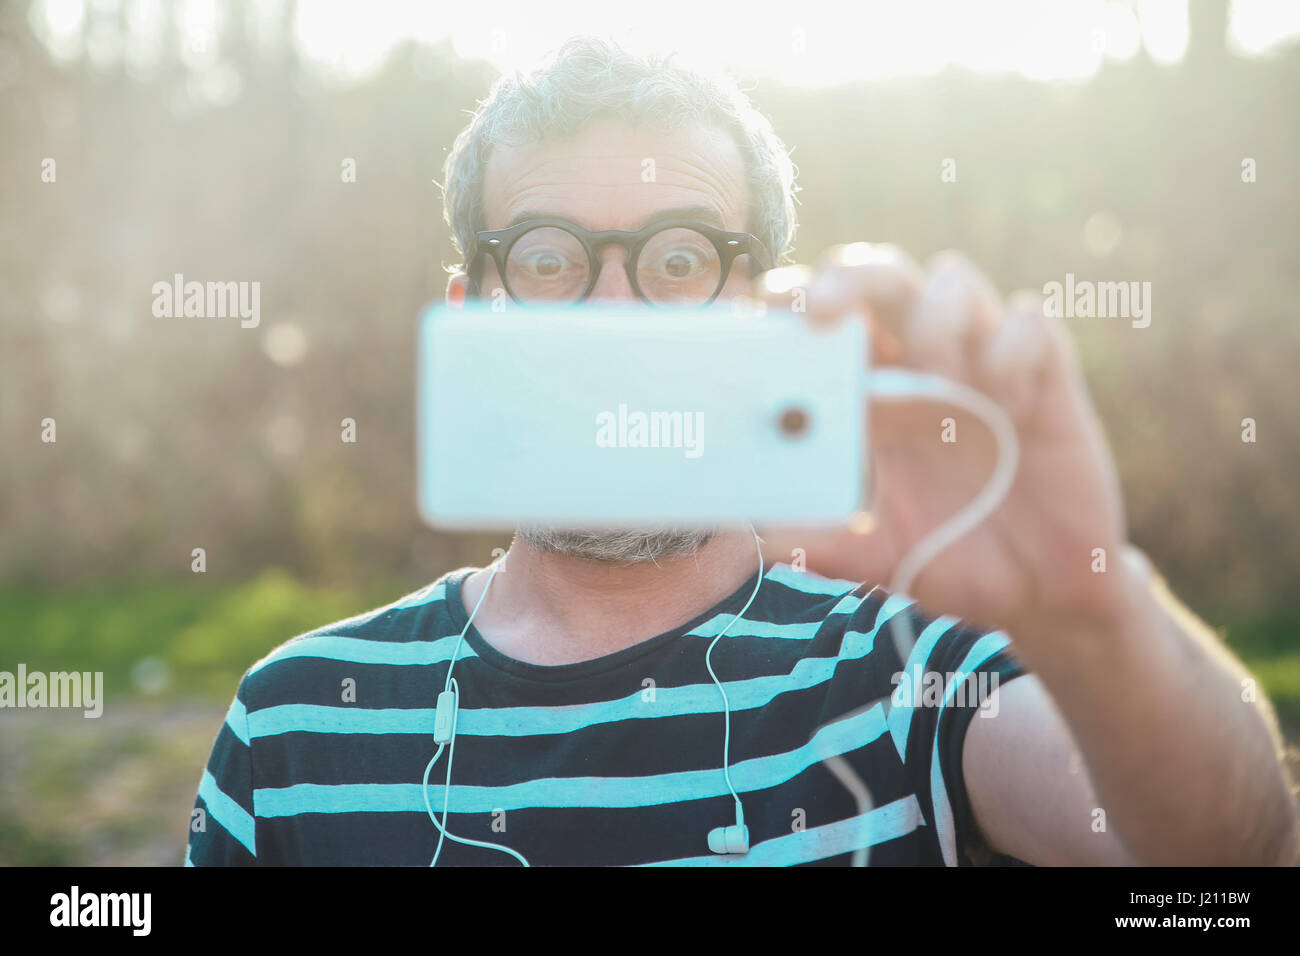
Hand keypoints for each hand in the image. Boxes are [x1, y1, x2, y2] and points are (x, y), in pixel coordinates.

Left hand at [752, 244, 1134, 643]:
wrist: (1033, 596)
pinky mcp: (1047, 379)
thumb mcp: (863, 554)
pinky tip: (1011, 406)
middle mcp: (918, 364)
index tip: (766, 311)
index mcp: (867, 392)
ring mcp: (981, 364)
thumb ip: (809, 537)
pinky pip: (1030, 323)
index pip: (824, 316)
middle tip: (825, 312)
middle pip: (879, 276)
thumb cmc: (941, 559)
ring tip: (939, 385)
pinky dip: (1012, 351)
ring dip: (935, 321)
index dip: (795, 298)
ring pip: (952, 280)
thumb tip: (743, 535)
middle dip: (848, 278)